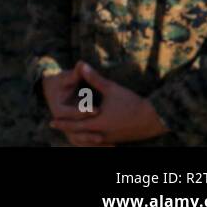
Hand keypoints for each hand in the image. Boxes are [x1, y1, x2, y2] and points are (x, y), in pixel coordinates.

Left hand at [49, 61, 166, 145]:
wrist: (154, 119)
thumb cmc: (132, 103)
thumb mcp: (112, 89)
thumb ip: (95, 78)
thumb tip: (82, 64)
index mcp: (98, 123)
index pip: (75, 124)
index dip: (63, 122)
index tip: (51, 120)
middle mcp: (103, 134)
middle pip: (80, 134)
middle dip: (67, 129)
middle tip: (54, 125)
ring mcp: (111, 139)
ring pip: (91, 140)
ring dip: (80, 135)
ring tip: (70, 131)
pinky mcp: (118, 140)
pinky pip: (101, 142)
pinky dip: (92, 139)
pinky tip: (91, 137)